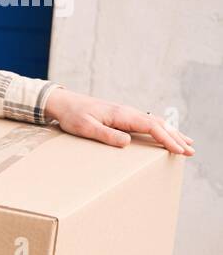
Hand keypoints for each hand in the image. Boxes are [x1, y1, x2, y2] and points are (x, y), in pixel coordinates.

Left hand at [44, 87, 193, 154]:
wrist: (64, 103)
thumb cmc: (73, 116)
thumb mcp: (86, 128)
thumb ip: (106, 135)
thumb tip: (127, 142)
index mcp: (122, 115)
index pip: (152, 127)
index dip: (167, 140)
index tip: (179, 150)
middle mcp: (127, 112)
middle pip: (158, 125)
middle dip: (176, 138)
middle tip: (191, 151)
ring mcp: (126, 113)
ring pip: (155, 123)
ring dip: (171, 133)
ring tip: (186, 143)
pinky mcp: (122, 116)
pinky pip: (147, 123)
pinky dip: (160, 129)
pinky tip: (165, 134)